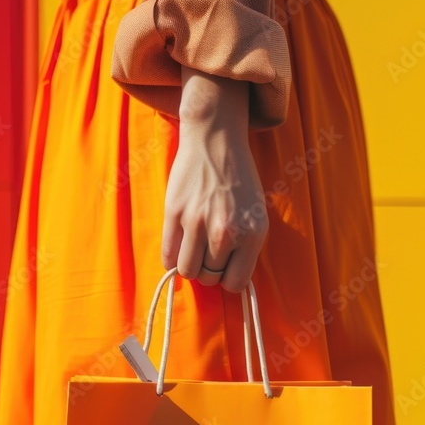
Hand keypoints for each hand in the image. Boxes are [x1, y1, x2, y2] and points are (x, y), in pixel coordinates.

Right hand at [162, 69, 268, 292]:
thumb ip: (246, 246)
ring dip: (189, 266)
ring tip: (192, 250)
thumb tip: (229, 279)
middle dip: (208, 269)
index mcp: (252, 234)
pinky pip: (168, 256)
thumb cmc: (238, 179)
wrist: (216, 141)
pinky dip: (171, 259)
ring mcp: (198, 223)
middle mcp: (226, 232)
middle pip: (209, 277)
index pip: (236, 283)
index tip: (224, 267)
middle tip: (207, 252)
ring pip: (188, 270)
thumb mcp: (256, 214)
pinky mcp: (174, 213)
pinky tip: (177, 248)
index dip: (228, 278)